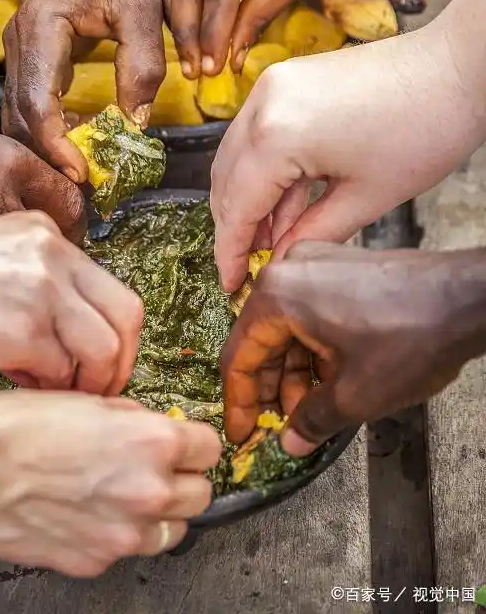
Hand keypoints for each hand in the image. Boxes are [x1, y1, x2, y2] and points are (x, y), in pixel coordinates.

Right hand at [0, 212, 140, 392]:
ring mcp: (44, 290)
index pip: (108, 285)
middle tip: (105, 386)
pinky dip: (54, 390)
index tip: (103, 358)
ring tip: (66, 395)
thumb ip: (32, 277)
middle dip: (122, 359)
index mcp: (45, 234)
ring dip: (93, 381)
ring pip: (106, 347)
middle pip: (127, 313)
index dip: (112, 330)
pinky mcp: (25, 330)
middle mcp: (55, 255)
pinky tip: (26, 390)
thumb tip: (57, 324)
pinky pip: (64, 372)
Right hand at [0, 392, 220, 574]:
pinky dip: (118, 534)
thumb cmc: (22, 427)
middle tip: (162, 470)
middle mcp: (149, 492)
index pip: (209, 449)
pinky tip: (92, 514)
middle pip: (201, 495)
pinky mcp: (96, 561)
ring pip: (173, 531)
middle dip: (184, 480)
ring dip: (160, 514)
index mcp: (153, 443)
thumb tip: (152, 428)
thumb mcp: (92, 401)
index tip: (187, 444)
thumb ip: (135, 420)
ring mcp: (123, 534)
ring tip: (128, 496)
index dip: (195, 443)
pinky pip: (127, 550)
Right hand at [2, 0, 165, 176]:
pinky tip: (76, 145)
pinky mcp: (28, 54)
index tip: (82, 172)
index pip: (35, 102)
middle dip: (48, 155)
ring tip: (81, 175)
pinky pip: (29, 101)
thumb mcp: (143, 5)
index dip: (55, 144)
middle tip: (84, 188)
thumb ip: (142, 62)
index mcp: (39, 29)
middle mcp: (17, 42)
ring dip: (45, 146)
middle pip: (20, 115)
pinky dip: (47, 128)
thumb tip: (134, 122)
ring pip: (18, 113)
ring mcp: (17, 49)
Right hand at [210, 23, 484, 292]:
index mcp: (277, 135)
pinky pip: (259, 132)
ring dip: (249, 198)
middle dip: (234, 225)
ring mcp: (272, 86)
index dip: (230, 250)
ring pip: (238, 155)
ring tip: (270, 241)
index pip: (236, 205)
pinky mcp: (287, 80)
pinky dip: (265, 169)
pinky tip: (285, 204)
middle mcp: (262, 103)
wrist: (456, 68)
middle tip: (247, 265)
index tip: (230, 283)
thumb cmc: (423, 128)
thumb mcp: (366, 198)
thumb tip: (280, 262)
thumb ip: (312, 234)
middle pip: (226, 178)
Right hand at [221, 243, 480, 452]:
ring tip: (309, 413)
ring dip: (295, 372)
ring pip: (289, 326)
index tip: (242, 434)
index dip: (239, 403)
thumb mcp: (355, 395)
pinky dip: (314, 348)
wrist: (467, 298)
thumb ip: (311, 421)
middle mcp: (288, 269)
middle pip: (262, 338)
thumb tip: (290, 441)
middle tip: (276, 429)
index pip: (240, 356)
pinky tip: (329, 380)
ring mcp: (315, 262)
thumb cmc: (411, 337)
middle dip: (270, 389)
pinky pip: (311, 311)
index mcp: (278, 294)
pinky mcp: (339, 265)